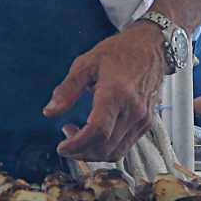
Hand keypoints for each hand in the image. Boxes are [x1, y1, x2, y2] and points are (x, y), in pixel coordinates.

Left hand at [43, 26, 165, 161]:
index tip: (62, 147)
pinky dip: (106, 149)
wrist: (150, 48)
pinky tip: (94, 136)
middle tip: (65, 140)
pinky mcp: (146, 124)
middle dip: (80, 151)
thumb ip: (67, 89)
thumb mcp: (86, 63)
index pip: (97, 131)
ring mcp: (142, 119)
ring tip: (77, 137)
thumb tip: (50, 112)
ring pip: (115, 152)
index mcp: (116, 93)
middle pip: (105, 147)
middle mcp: (133, 110)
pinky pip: (124, 147)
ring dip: (92, 153)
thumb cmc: (119, 52)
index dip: (77, 144)